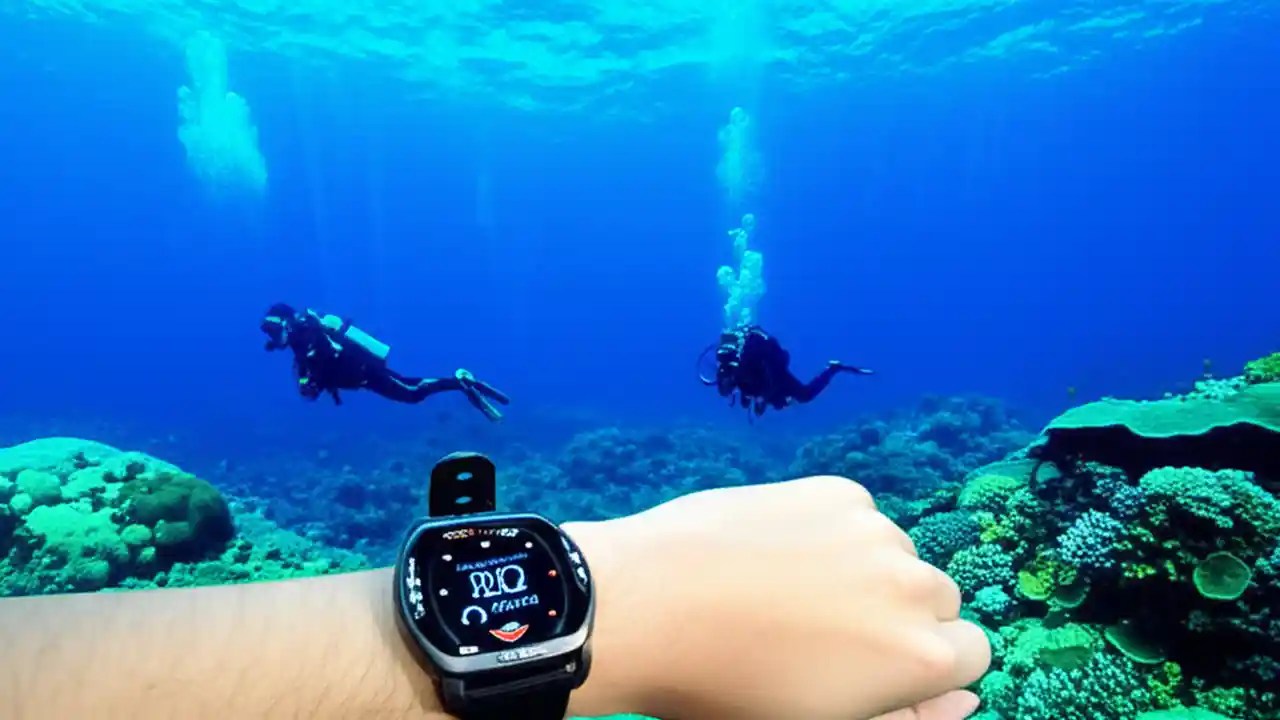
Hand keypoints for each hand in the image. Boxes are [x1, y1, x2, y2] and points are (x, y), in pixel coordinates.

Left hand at [589, 476, 988, 719]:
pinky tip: (774, 556)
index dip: (920, 665)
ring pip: (895, 554)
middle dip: (900, 617)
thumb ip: (910, 717)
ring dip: (865, 572)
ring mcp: (875, 531)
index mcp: (922, 658)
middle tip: (823, 636)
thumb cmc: (728, 689)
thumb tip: (966, 695)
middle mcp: (915, 586)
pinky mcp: (835, 491)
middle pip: (937, 600)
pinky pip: (857, 517)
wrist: (646, 607)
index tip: (870, 668)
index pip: (971, 654)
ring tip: (786, 595)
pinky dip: (832, 534)